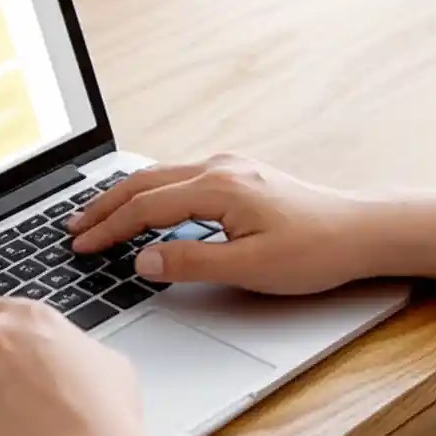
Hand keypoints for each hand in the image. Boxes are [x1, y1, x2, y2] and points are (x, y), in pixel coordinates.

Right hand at [69, 154, 381, 293]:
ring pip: (159, 177)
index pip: (146, 207)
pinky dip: (149, 193)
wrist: (362, 230)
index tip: (82, 246)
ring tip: (95, 216)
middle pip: (143, 183)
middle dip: (103, 206)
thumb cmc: (315, 250)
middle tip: (73, 228)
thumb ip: (190, 262)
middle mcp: (219, 168)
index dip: (109, 229)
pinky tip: (142, 206)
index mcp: (218, 187)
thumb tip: (143, 261)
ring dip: (124, 197)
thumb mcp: (250, 268)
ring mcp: (230, 168)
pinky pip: (178, 178)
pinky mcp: (238, 175)